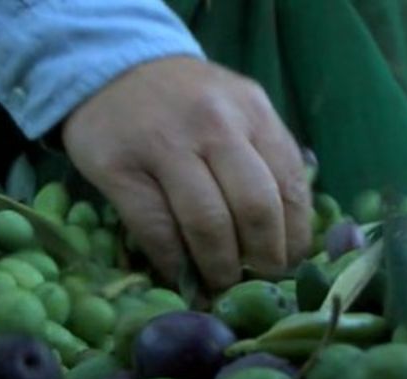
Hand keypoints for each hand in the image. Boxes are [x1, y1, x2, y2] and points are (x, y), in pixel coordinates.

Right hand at [62, 57, 312, 291]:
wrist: (112, 68)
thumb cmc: (186, 103)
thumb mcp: (236, 109)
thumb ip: (264, 156)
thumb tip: (289, 234)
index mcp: (252, 111)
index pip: (290, 186)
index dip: (294, 236)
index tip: (289, 264)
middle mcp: (213, 124)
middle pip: (254, 207)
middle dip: (263, 257)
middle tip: (258, 280)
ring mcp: (164, 144)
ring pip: (207, 223)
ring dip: (219, 267)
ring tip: (221, 283)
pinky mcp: (119, 167)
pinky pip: (157, 229)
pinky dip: (174, 263)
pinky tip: (181, 275)